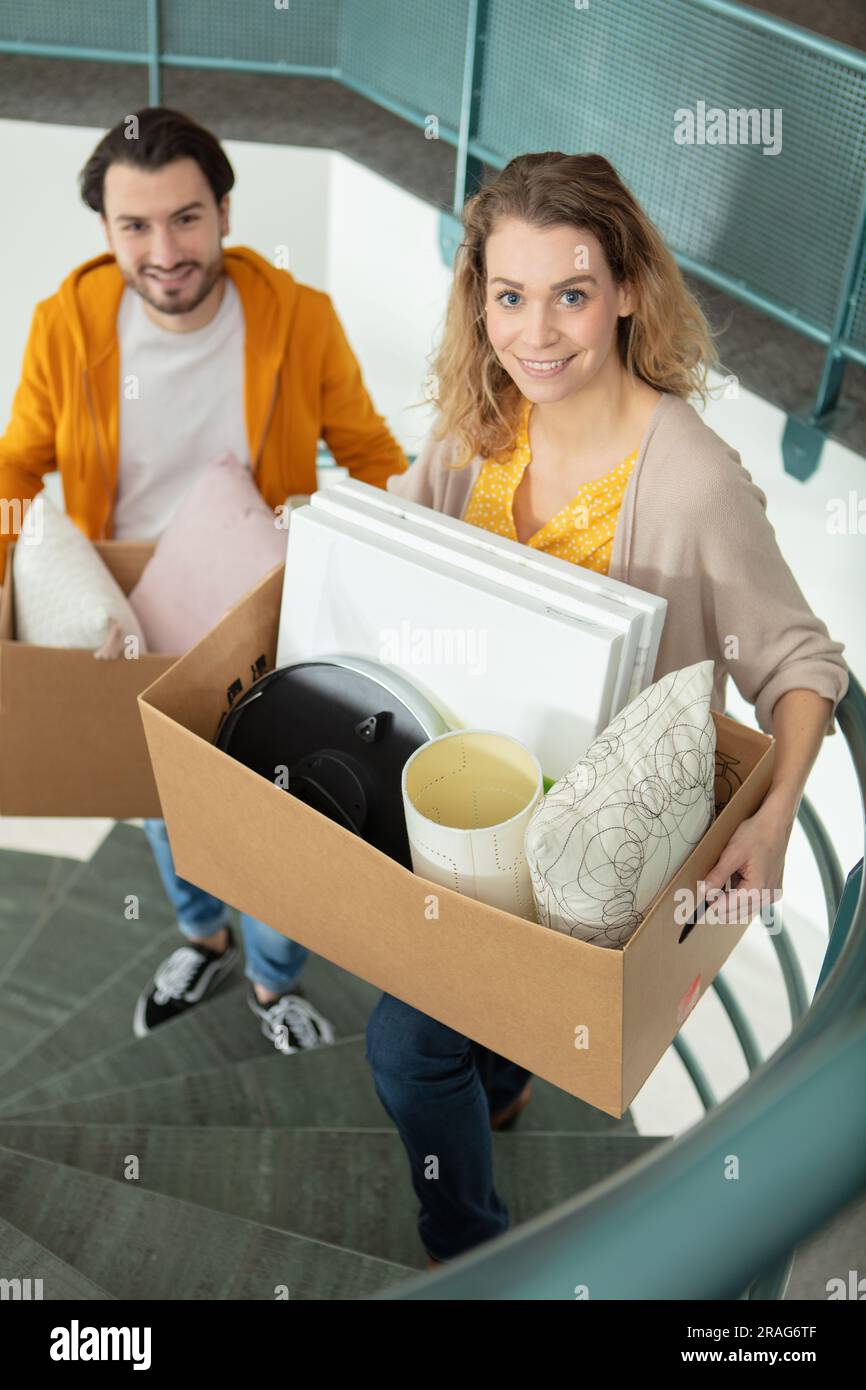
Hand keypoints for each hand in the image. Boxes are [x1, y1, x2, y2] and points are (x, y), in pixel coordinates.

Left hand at [701, 800, 791, 925]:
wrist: (776, 823)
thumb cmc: (756, 834)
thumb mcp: (732, 853)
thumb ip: (717, 876)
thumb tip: (703, 891)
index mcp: (757, 889)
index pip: (725, 909)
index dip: (710, 900)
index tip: (701, 889)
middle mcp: (767, 897)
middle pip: (734, 913)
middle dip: (719, 901)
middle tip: (707, 885)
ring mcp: (771, 894)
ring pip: (742, 908)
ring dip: (729, 899)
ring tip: (725, 878)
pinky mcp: (773, 890)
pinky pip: (752, 900)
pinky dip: (740, 893)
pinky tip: (736, 877)